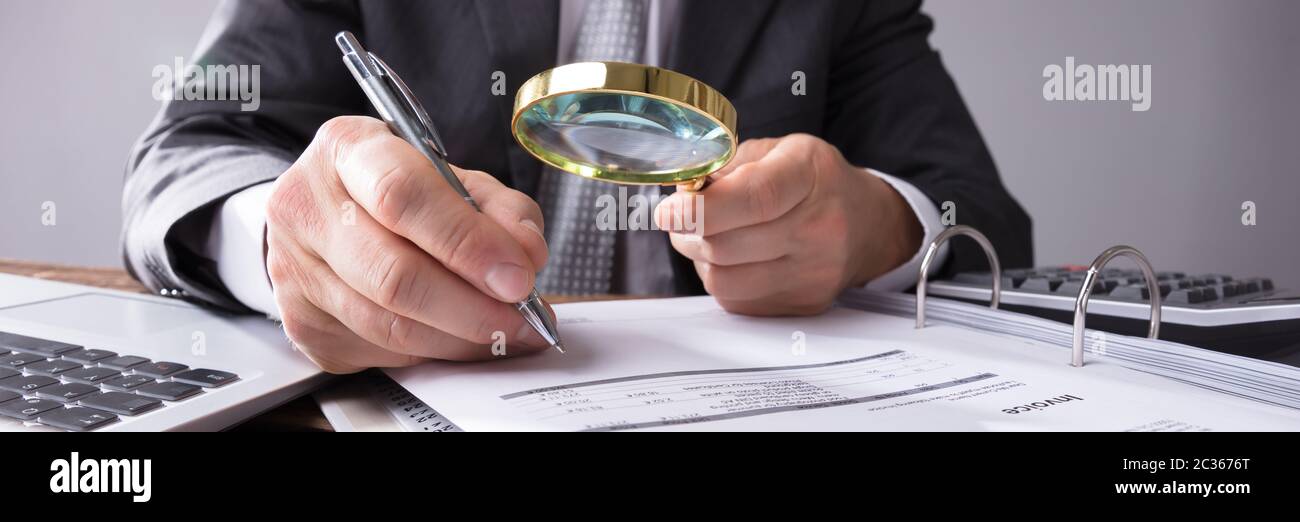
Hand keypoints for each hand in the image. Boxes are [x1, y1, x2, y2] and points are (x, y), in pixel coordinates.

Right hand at [265, 116, 551, 372]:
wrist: (321, 214)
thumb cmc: (395, 189)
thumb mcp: (451, 176)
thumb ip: (497, 208)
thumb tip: (526, 255)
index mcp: (346, 151)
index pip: (403, 196)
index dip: (467, 242)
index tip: (517, 276)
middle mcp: (306, 208)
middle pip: (394, 275)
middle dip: (473, 306)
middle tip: (523, 318)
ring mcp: (294, 272)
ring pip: (389, 326)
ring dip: (461, 339)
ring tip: (506, 334)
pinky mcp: (302, 324)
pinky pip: (380, 352)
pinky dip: (434, 351)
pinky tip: (462, 340)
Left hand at [654, 134, 920, 314]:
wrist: (867, 224)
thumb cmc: (815, 181)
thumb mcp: (780, 150)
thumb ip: (729, 166)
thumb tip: (682, 194)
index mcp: (810, 174)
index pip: (754, 198)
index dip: (701, 208)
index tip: (668, 211)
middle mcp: (819, 228)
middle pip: (726, 245)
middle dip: (687, 231)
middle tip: (680, 218)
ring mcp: (814, 273)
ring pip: (724, 280)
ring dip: (700, 259)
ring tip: (707, 236)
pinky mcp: (803, 304)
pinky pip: (736, 300)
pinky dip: (721, 279)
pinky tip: (734, 258)